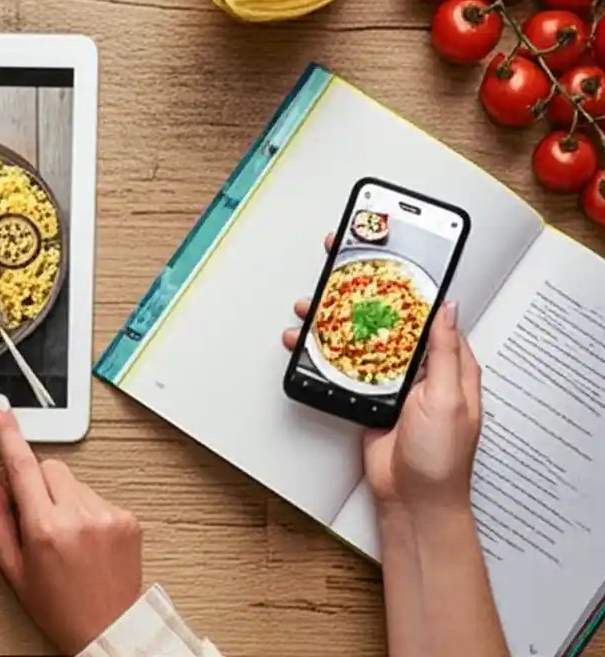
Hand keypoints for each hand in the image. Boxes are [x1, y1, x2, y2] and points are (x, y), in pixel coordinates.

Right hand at [0, 395, 142, 654]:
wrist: (109, 630)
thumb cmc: (58, 607)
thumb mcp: (13, 566)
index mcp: (45, 529)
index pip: (21, 465)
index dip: (8, 432)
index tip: (1, 409)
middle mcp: (79, 516)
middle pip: (48, 467)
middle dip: (37, 482)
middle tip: (37, 516)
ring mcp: (108, 514)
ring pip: (73, 480)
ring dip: (64, 497)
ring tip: (66, 537)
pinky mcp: (127, 517)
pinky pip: (97, 494)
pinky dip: (88, 509)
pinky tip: (87, 539)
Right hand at [282, 235, 481, 513]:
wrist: (414, 501)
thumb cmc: (442, 458)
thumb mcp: (448, 398)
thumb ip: (445, 352)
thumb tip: (448, 307)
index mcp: (446, 361)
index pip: (424, 308)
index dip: (404, 279)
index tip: (385, 253)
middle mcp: (416, 366)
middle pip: (383, 316)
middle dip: (356, 290)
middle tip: (335, 266)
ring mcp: (388, 381)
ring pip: (355, 338)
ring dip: (329, 320)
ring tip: (307, 307)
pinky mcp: (364, 398)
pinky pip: (340, 368)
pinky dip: (320, 354)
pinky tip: (305, 344)